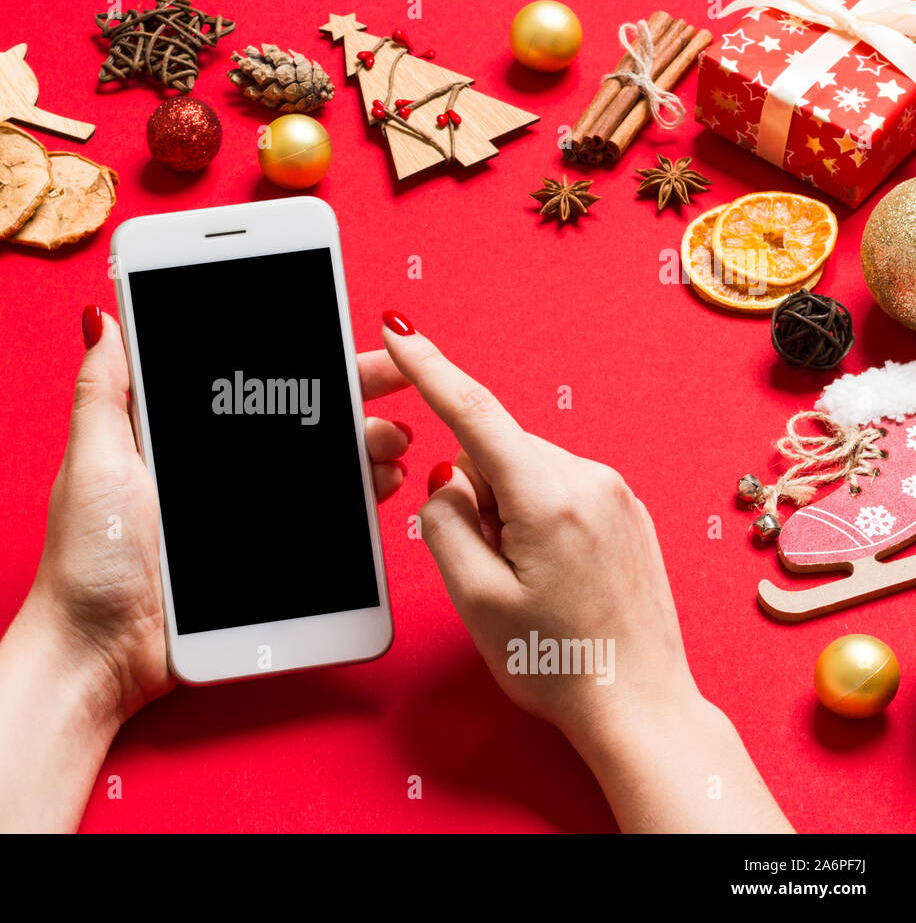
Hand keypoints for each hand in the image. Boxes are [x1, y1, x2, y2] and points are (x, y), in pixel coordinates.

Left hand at [30, 306, 413, 724]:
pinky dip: (352, 499)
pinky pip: (314, 519)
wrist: (99, 653)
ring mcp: (238, 513)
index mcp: (173, 436)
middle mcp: (212, 468)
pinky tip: (377, 484)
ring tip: (390, 440)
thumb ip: (104, 392)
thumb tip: (104, 319)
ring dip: (359, 446)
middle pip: (289, 418)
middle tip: (394, 379)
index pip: (243, 381)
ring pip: (313, 466)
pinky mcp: (257, 556)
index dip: (292, 354)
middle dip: (346, 394)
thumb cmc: (87, 558)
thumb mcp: (93, 461)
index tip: (339, 333)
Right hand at [380, 311, 790, 830]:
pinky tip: (554, 577)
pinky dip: (538, 518)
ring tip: (530, 581)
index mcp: (549, 496)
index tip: (400, 332)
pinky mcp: (627, 512)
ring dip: (509, 510)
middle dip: (478, 495)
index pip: (474, 412)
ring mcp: (616, 494)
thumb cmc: (559, 665)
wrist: (640, 708)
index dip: (429, 369)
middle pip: (497, 452)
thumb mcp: (476, 599)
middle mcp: (591, 479)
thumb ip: (446, 522)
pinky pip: (559, 490)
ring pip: (527, 472)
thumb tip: (449, 478)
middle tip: (492, 568)